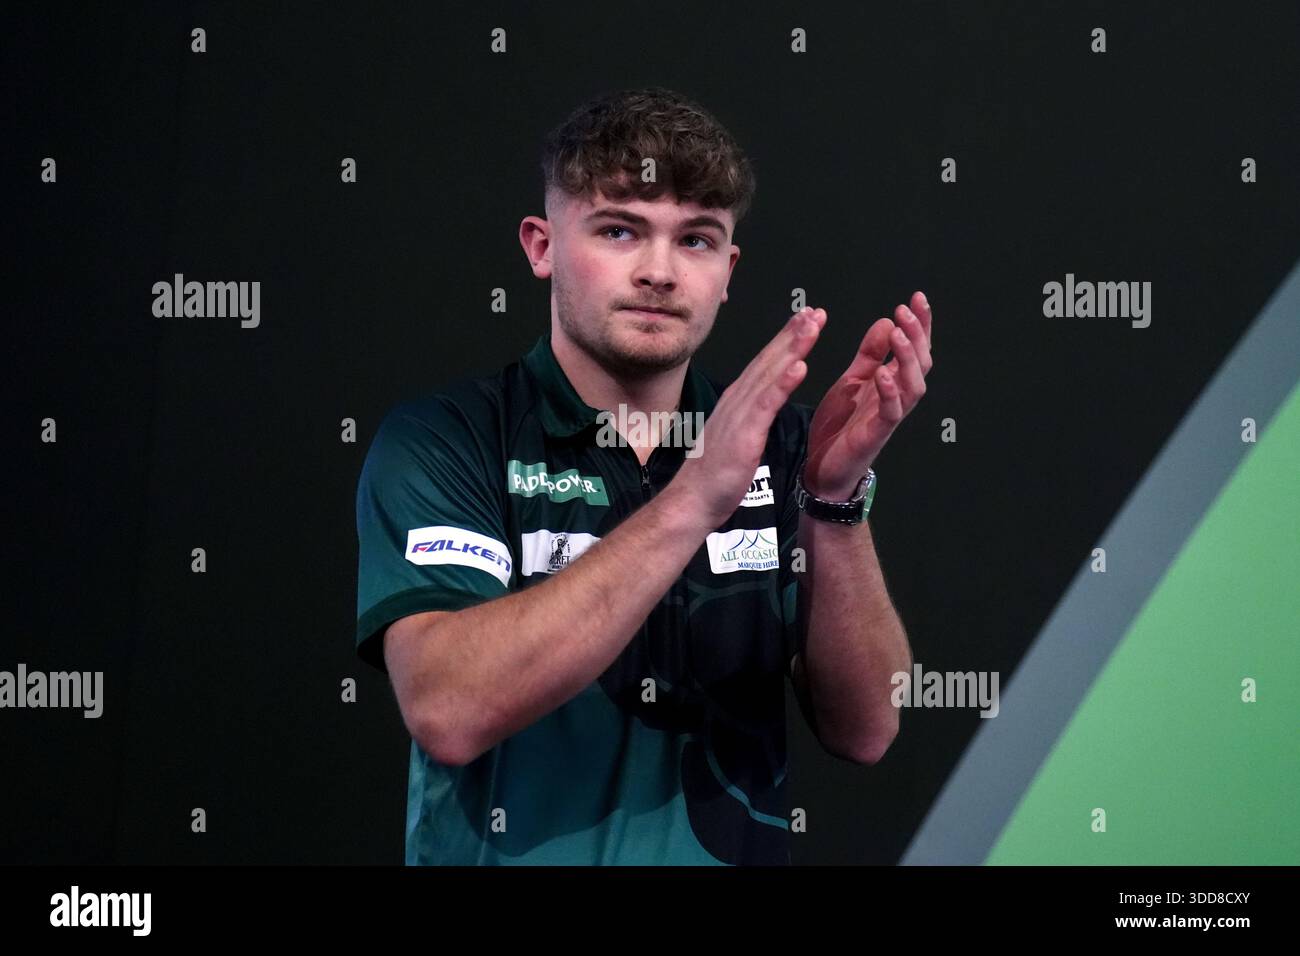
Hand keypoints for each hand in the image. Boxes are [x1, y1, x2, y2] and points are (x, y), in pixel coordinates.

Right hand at [672, 307, 824, 528]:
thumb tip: (759, 405)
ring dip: (792, 347)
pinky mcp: (745, 433)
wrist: (693, 499)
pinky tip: (800, 366)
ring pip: (770, 374)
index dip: (786, 339)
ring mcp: (740, 414)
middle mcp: (738, 400)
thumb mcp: (735, 436)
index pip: (765, 364)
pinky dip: (783, 383)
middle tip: (815, 311)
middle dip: (793, 333)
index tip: (805, 319)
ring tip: (812, 325)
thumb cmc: (714, 474)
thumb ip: (748, 416)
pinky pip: (767, 404)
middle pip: (769, 360)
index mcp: (738, 401)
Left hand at [803, 291, 933, 498]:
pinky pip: (891, 412)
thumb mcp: (853, 381)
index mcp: (891, 382)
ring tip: (899, 334)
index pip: (914, 348)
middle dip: (918, 335)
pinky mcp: (876, 434)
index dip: (920, 324)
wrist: (823, 468)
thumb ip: (869, 355)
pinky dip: (889, 391)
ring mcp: (890, 417)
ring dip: (907, 358)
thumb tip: (886, 321)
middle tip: (907, 310)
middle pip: (921, 363)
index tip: (917, 298)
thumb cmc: (841, 425)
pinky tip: (883, 373)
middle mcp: (897, 397)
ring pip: (914, 385)